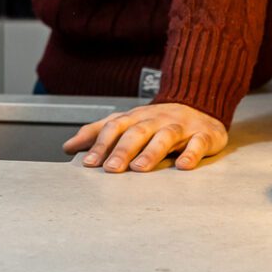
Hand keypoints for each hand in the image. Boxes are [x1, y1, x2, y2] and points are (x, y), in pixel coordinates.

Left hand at [62, 102, 228, 172]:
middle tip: (110, 169)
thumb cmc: (157, 120)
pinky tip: (183, 166)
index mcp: (137, 118)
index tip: (88, 163)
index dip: (101, 144)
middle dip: (122, 150)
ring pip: (165, 136)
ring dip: (152, 152)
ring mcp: (181, 126)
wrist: (199, 102)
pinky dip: (191, 154)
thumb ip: (98, 133)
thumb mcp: (127, 122)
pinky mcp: (204, 134)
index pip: (115, 128)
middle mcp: (156, 120)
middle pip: (137, 132)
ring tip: (139, 168)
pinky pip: (198, 143)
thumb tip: (68, 146)